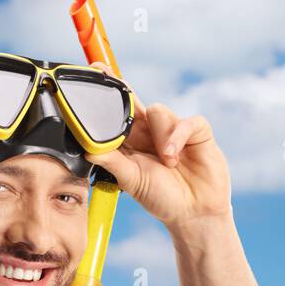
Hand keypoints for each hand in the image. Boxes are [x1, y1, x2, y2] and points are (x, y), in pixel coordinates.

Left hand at [86, 63, 231, 227]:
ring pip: (158, 111)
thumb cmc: (163, 198)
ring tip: (166, 162)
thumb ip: (112, 163)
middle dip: (119, 87)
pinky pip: (185, 122)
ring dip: (160, 136)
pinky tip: (174, 156)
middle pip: (133, 101)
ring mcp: (173, 129)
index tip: (91, 76)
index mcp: (131, 143)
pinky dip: (177, 137)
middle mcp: (150, 132)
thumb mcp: (132, 181)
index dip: (104, 96)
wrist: (193, 213)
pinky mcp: (196, 131)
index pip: (114, 115)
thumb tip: (88, 150)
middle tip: (103, 72)